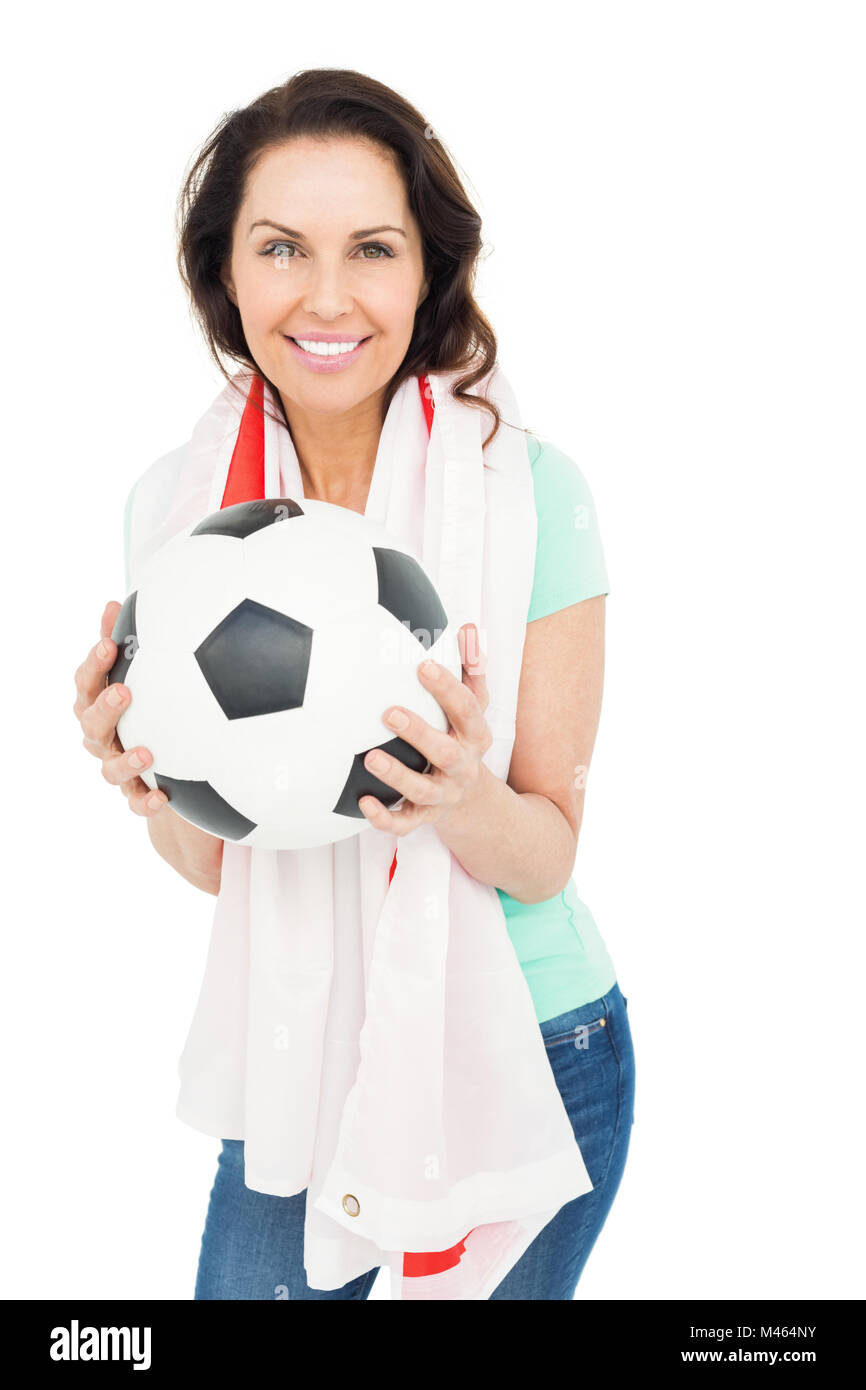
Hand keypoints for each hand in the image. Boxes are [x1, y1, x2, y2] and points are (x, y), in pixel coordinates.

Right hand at [73, 600, 169, 817]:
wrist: (160, 766)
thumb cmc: (140, 709)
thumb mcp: (132, 675)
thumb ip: (121, 642)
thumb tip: (113, 601)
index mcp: (97, 705)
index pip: (86, 684)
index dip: (93, 665)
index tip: (108, 646)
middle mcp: (102, 737)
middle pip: (92, 725)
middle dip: (105, 709)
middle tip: (123, 692)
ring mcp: (115, 767)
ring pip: (110, 769)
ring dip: (125, 761)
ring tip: (146, 753)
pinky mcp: (135, 794)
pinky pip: (136, 803)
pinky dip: (146, 802)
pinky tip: (162, 797)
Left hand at [358, 623, 490, 836]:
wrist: (474, 802)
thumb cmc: (463, 739)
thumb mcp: (475, 707)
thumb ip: (471, 669)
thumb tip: (466, 628)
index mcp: (475, 735)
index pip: (467, 709)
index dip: (447, 688)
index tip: (422, 665)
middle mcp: (462, 766)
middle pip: (446, 752)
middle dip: (420, 733)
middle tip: (389, 712)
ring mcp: (443, 794)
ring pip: (422, 791)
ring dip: (397, 775)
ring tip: (370, 757)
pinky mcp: (424, 816)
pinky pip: (405, 823)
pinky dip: (384, 818)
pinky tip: (362, 802)